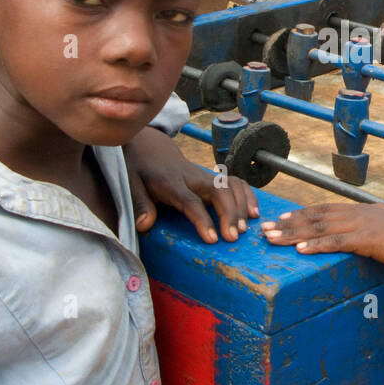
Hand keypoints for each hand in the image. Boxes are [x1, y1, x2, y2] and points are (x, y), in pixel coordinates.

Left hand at [124, 127, 258, 241]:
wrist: (147, 146)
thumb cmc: (138, 169)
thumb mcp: (130, 184)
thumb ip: (139, 205)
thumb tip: (144, 226)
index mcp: (169, 182)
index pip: (190, 201)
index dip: (202, 220)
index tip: (213, 239)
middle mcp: (191, 177)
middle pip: (217, 191)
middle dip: (229, 213)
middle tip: (234, 237)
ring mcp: (204, 175)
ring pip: (230, 185)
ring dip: (241, 205)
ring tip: (247, 227)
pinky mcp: (211, 176)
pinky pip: (234, 182)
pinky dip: (247, 195)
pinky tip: (253, 212)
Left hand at [260, 204, 383, 275]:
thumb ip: (371, 227)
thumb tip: (361, 235)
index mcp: (361, 210)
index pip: (324, 209)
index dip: (301, 213)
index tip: (282, 218)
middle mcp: (357, 213)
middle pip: (315, 216)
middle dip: (288, 223)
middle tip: (266, 229)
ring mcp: (361, 225)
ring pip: (320, 228)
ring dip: (294, 234)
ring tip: (273, 239)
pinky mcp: (367, 240)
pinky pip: (336, 243)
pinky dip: (317, 245)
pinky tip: (301, 250)